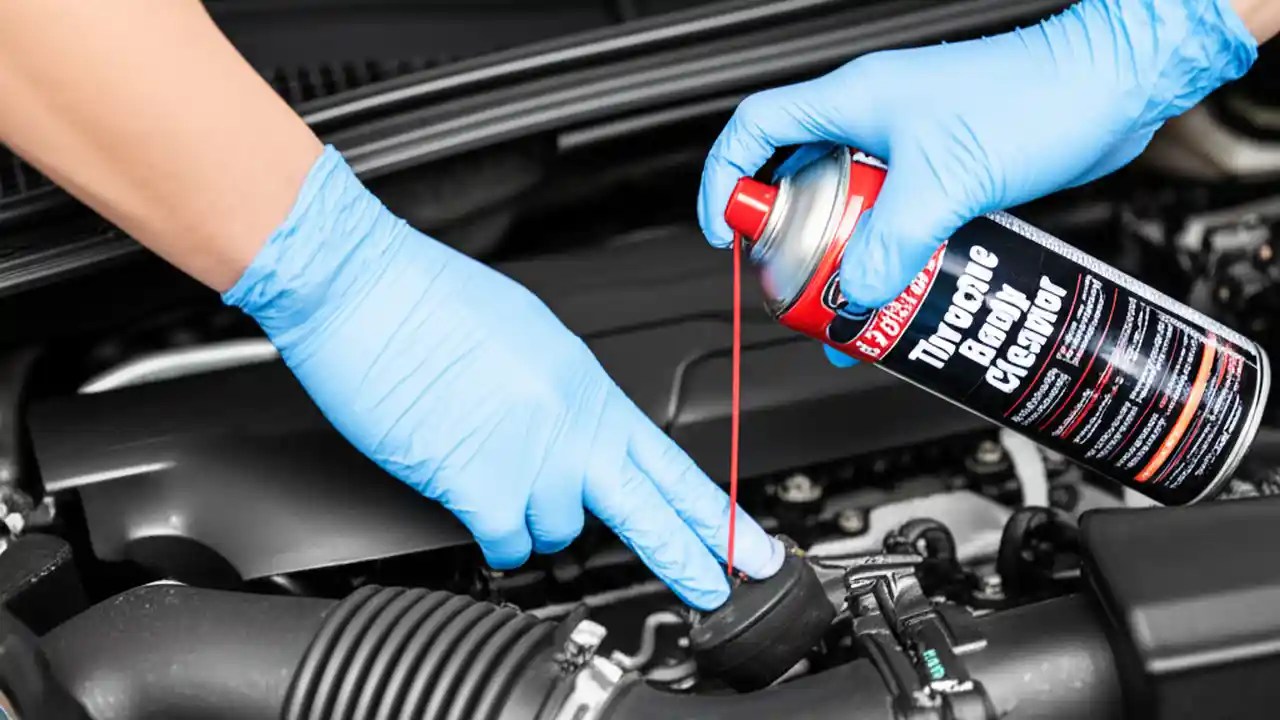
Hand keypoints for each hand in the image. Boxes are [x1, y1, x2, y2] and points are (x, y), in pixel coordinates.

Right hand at [225, 147, 783, 608]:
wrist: (365, 288)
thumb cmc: (428, 300)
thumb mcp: (528, 336)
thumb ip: (562, 396)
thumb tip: (567, 433)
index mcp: (587, 385)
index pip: (668, 460)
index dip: (711, 510)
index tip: (742, 541)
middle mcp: (570, 424)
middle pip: (649, 510)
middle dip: (690, 558)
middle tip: (717, 588)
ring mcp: (531, 458)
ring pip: (558, 531)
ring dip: (533, 519)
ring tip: (497, 476)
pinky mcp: (479, 485)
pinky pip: (506, 544)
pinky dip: (494, 538)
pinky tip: (479, 509)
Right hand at [699, 0, 1256, 343]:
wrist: (1111, 90)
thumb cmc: (1037, 97)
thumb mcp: (947, 179)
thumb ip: (893, 242)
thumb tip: (855, 292)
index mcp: (854, 101)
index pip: (757, 130)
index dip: (728, 180)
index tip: (727, 230)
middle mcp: (873, 122)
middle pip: (800, 185)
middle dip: (793, 243)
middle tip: (798, 286)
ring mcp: (908, 148)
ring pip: (850, 211)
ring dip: (845, 260)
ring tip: (850, 306)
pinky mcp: (943, 173)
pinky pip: (895, 223)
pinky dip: (888, 260)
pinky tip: (901, 293)